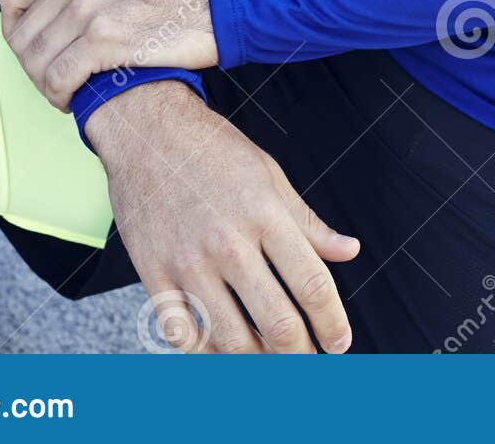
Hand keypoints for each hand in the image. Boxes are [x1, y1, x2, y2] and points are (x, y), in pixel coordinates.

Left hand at [0, 0, 216, 108]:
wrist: (218, 3)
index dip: (12, 26)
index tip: (28, 46)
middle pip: (22, 35)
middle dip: (31, 64)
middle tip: (50, 77)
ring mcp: (89, 10)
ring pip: (38, 61)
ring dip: (44, 84)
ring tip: (61, 92)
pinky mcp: (105, 42)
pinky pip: (61, 78)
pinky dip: (60, 95)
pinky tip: (74, 100)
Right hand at [86, 81, 360, 353]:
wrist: (145, 129)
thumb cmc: (211, 149)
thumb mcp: (268, 173)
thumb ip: (308, 220)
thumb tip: (349, 250)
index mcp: (264, 213)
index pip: (312, 284)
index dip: (332, 323)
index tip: (339, 341)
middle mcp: (228, 242)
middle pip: (276, 323)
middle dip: (301, 354)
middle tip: (309, 360)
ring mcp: (188, 262)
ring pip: (231, 340)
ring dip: (259, 364)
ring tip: (271, 363)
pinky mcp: (154, 274)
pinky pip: (183, 335)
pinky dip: (206, 355)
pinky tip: (222, 353)